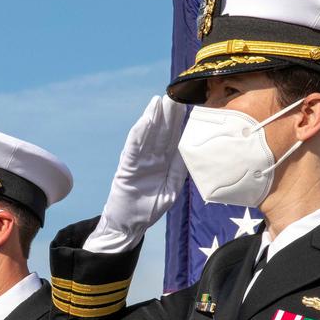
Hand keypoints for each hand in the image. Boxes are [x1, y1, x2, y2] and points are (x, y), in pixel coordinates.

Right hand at [85, 95, 187, 251]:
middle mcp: (151, 158)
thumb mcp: (171, 190)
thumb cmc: (149, 209)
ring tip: (160, 100)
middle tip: (177, 94)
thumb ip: (179, 171)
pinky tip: (146, 118)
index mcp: (163, 163)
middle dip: (169, 113)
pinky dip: (140, 132)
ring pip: (148, 135)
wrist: (128, 225)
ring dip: (154, 117)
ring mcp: (138, 161)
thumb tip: (191, 152)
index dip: (182, 123)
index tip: (192, 105)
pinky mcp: (127, 167)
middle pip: (162, 132)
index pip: (174, 139)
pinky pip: (134, 147)